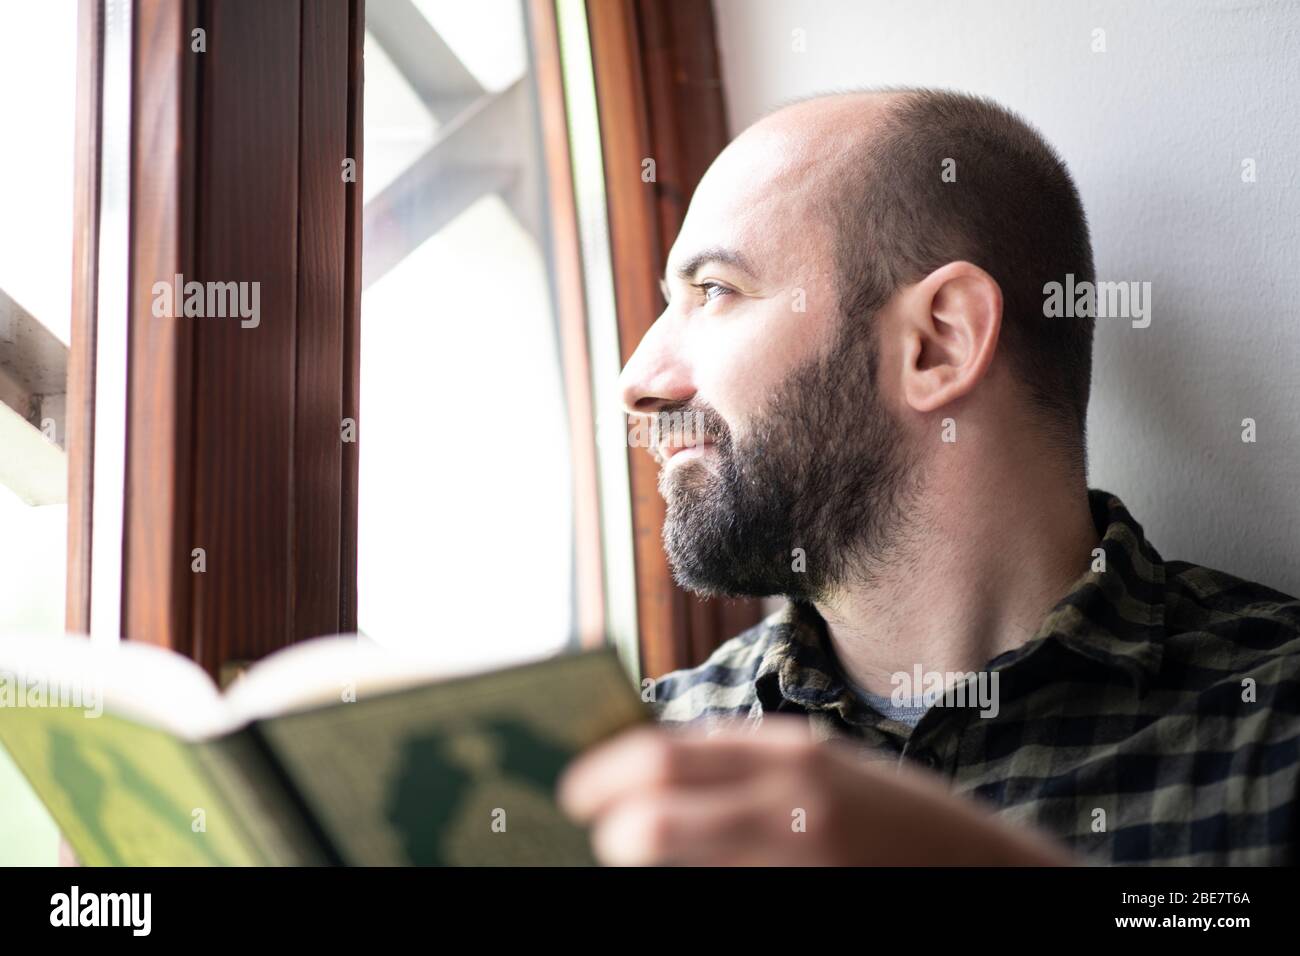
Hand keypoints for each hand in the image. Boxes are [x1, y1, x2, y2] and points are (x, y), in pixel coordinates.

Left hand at [556, 715, 1075, 865]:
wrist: (992, 881)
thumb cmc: (903, 826)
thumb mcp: (832, 770)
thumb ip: (752, 764)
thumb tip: (657, 764)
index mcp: (795, 755)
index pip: (663, 755)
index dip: (605, 774)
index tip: (579, 791)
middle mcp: (790, 807)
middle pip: (651, 816)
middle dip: (612, 830)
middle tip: (605, 834)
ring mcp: (795, 864)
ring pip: (667, 864)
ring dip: (641, 859)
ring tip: (642, 857)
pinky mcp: (796, 907)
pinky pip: (712, 899)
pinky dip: (685, 890)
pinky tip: (692, 883)